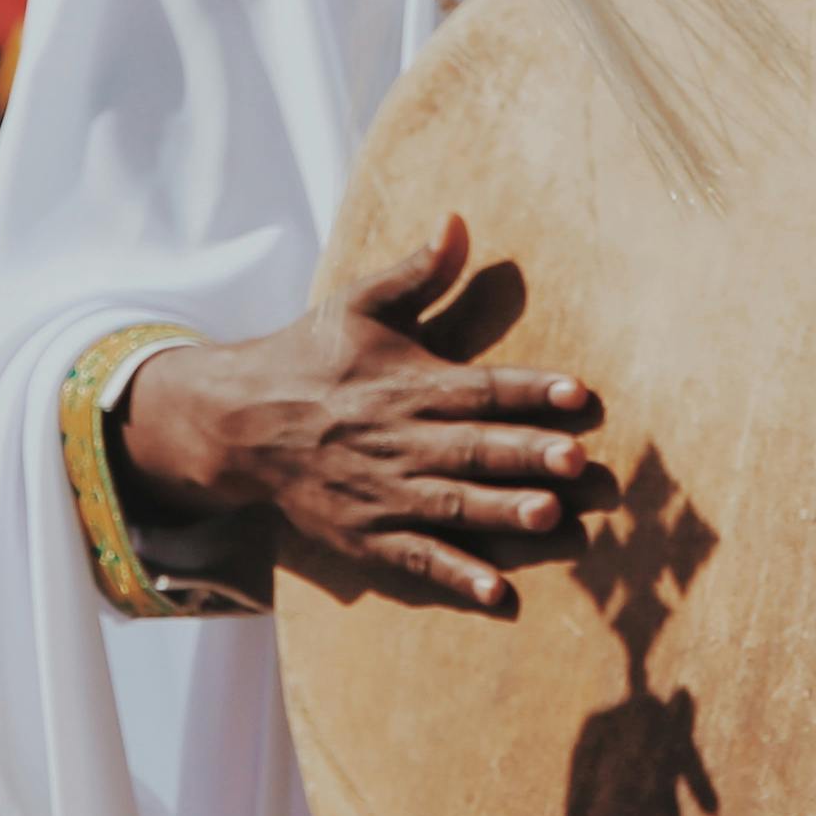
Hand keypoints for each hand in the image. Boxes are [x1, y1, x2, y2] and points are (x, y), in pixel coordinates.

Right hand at [108, 216, 598, 608]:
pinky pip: (416, 560)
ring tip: (549, 518)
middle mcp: (398, 439)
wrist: (234, 422)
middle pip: (472, 447)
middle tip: (576, 462)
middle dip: (525, 455)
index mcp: (406, 383)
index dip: (531, 390)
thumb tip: (458, 221)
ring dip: (500, 513)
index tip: (580, 395)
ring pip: (451, 505)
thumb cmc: (309, 358)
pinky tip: (499, 595)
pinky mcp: (365, 536)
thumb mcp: (358, 304)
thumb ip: (418, 273)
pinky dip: (456, 578)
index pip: (480, 386)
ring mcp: (382, 493)